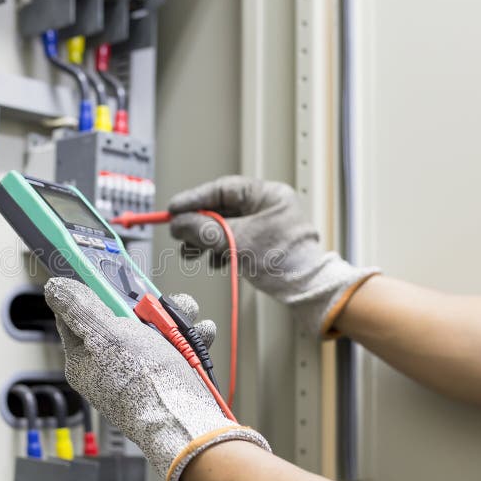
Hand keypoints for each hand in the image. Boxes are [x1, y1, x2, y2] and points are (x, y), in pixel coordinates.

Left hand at [44, 277, 268, 480]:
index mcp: (84, 359)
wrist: (185, 420)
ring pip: (154, 329)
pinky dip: (190, 338)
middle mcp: (109, 366)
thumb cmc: (142, 383)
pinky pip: (177, 347)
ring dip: (175, 319)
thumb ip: (79, 308)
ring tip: (187, 319)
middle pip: (123, 317)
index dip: (96, 291)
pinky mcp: (166, 378)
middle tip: (158, 304)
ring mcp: (138, 373)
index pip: (80, 314)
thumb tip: (55, 289)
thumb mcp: (105, 333)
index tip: (111, 277)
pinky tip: (200, 334)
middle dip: (147, 306)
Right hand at [168, 175, 378, 336]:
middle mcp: (267, 206)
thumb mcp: (235, 241)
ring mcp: (266, 226)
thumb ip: (203, 229)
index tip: (173, 209)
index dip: (194, 199)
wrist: (307, 291)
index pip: (223, 189)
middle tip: (178, 234)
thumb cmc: (283, 262)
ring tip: (190, 253)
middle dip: (198, 224)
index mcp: (268, 194)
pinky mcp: (264, 245)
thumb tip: (177, 223)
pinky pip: (234, 241)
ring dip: (205, 240)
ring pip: (226, 227)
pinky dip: (219, 251)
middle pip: (222, 208)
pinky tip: (213, 262)